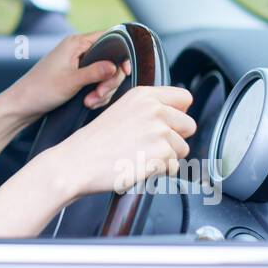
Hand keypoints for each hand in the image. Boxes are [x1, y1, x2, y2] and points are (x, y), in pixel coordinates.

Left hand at [0, 31, 130, 124]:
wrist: (22, 105)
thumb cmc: (41, 90)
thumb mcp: (71, 81)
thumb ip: (96, 72)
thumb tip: (116, 66)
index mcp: (76, 43)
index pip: (110, 37)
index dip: (121, 53)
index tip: (125, 71)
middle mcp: (78, 49)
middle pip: (110, 60)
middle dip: (109, 80)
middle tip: (99, 94)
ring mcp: (78, 63)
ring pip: (105, 74)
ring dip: (102, 91)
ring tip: (90, 102)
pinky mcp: (77, 76)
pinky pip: (96, 82)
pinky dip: (96, 94)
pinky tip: (89, 103)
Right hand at [45, 85, 195, 198]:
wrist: (78, 162)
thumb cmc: (95, 142)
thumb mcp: (122, 110)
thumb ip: (149, 108)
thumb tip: (175, 116)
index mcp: (144, 95)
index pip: (184, 98)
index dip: (179, 113)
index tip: (168, 123)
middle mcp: (154, 110)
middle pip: (189, 125)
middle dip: (175, 138)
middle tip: (150, 145)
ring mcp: (159, 132)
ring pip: (183, 148)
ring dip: (167, 157)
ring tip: (140, 156)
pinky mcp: (161, 155)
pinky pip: (174, 167)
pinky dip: (160, 171)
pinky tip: (139, 166)